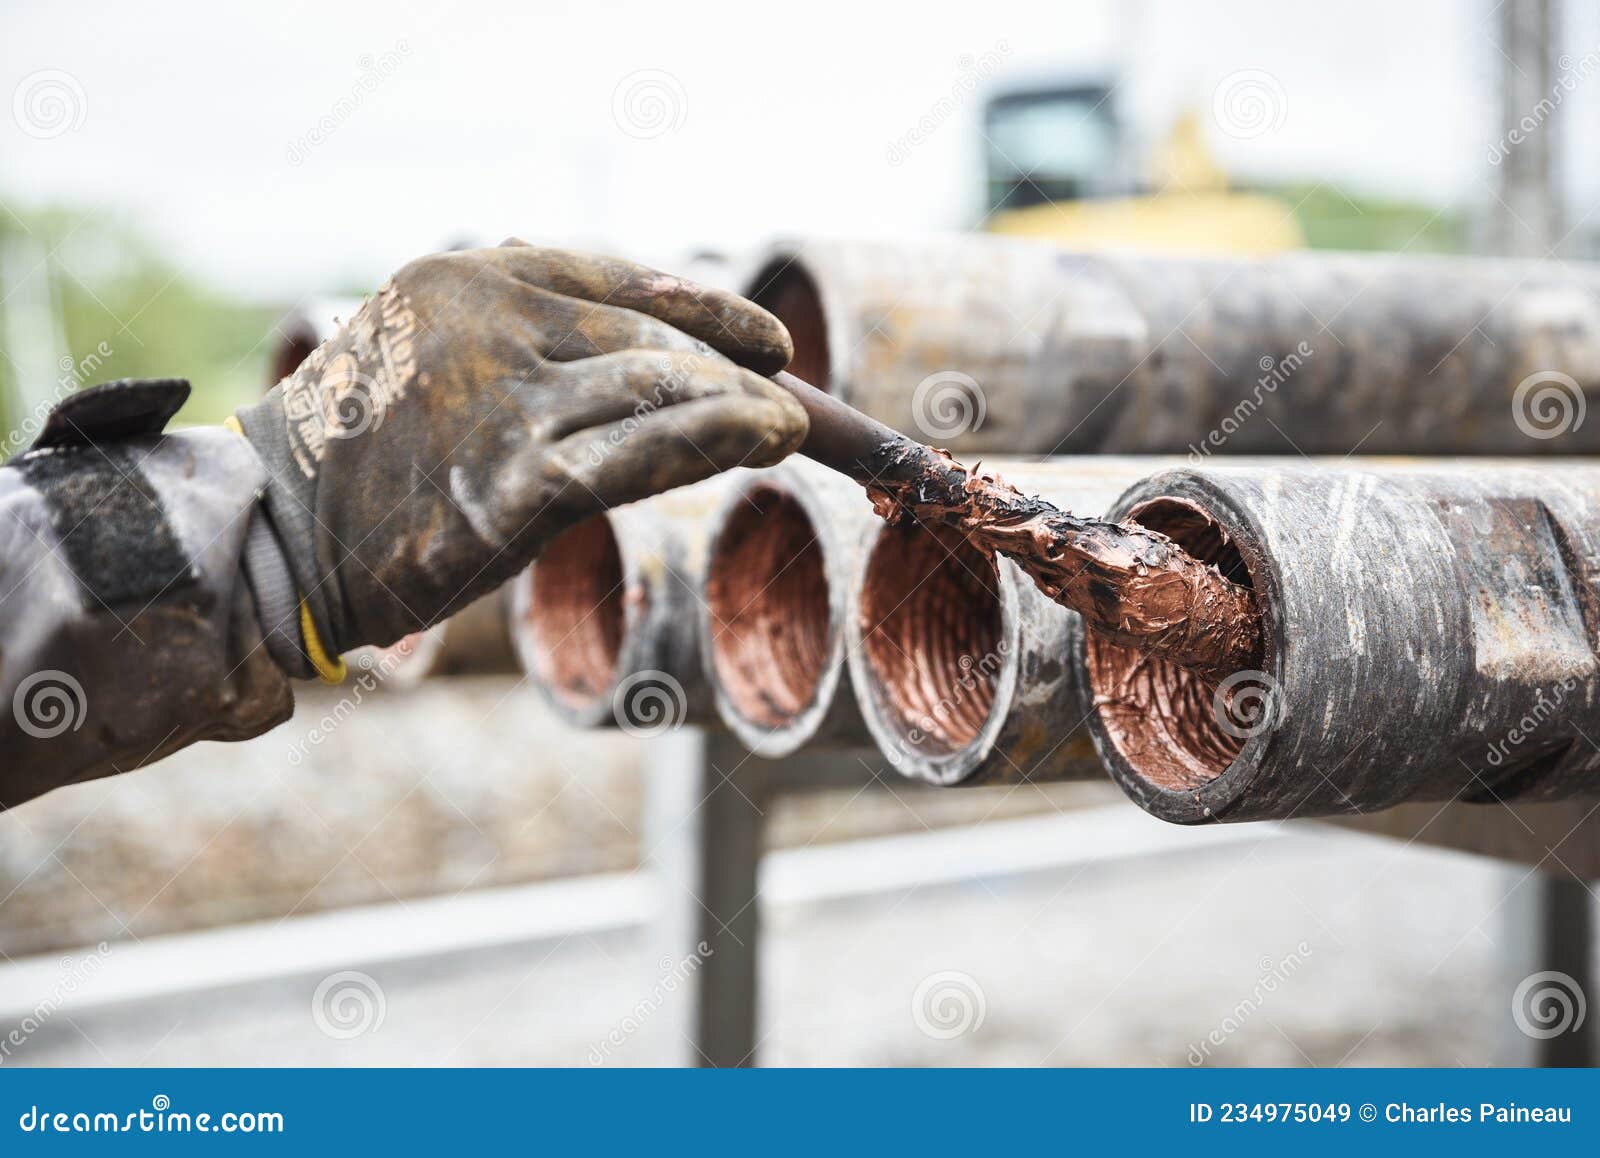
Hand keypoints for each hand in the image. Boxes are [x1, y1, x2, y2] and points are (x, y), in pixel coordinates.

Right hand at [235, 242, 804, 658]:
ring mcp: (505, 405)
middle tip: (785, 399)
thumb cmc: (359, 452)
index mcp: (468, 279)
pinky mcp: (517, 487)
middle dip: (736, 369)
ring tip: (787, 428)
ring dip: (744, 408)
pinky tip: (763, 443)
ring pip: (663, 389)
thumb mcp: (425, 350)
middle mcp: (490, 324)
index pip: (620, 277)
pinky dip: (719, 442)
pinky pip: (646, 455)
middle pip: (652, 336)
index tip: (765, 340)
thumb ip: (514, 327)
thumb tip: (627, 326)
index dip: (709, 308)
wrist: (273, 533)